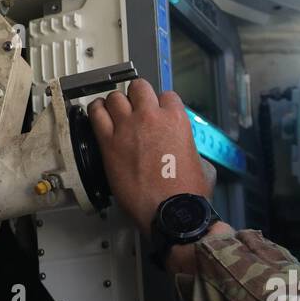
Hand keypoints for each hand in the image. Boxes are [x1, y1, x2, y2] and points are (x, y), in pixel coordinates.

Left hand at [87, 79, 208, 235]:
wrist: (170, 212)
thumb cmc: (186, 194)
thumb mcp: (203, 165)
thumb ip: (190, 149)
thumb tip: (187, 152)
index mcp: (176, 120)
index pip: (167, 96)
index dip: (162, 105)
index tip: (159, 113)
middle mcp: (151, 118)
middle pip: (139, 88)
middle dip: (138, 97)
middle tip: (136, 109)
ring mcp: (128, 128)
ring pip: (115, 97)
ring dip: (116, 103)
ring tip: (116, 112)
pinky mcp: (109, 143)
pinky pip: (96, 114)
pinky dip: (96, 111)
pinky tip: (99, 115)